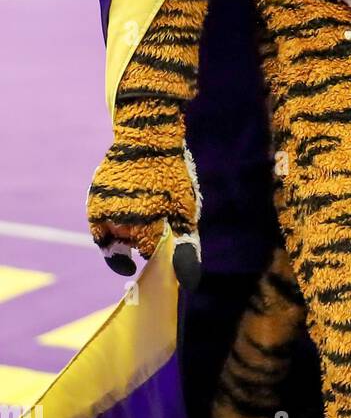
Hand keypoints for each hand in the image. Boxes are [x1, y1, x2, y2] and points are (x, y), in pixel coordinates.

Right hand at [87, 97, 201, 287]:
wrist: (147, 134)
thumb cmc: (171, 172)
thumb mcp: (186, 209)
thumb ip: (186, 247)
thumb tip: (190, 283)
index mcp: (146, 224)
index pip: (150, 253)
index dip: (160, 249)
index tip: (165, 240)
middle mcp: (121, 220)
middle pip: (132, 246)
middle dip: (143, 240)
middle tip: (155, 221)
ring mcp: (104, 209)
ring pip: (114, 238)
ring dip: (126, 234)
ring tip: (141, 215)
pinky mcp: (94, 199)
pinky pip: (98, 228)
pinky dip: (108, 231)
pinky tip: (121, 225)